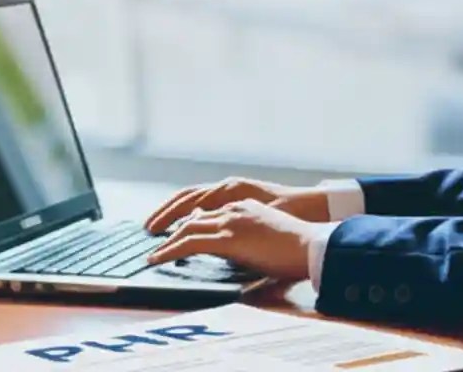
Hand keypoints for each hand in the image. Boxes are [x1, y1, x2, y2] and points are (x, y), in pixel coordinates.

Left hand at [144, 177, 329, 233]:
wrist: (311, 245)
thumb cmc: (297, 246)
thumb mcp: (268, 233)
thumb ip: (248, 235)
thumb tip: (237, 248)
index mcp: (244, 204)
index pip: (207, 205)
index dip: (188, 215)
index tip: (174, 225)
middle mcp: (234, 206)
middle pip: (191, 210)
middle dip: (169, 220)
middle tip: (152, 231)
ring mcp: (230, 220)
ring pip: (187, 226)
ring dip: (166, 239)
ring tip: (152, 251)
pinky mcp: (229, 237)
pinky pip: (190, 242)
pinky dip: (170, 250)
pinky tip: (158, 258)